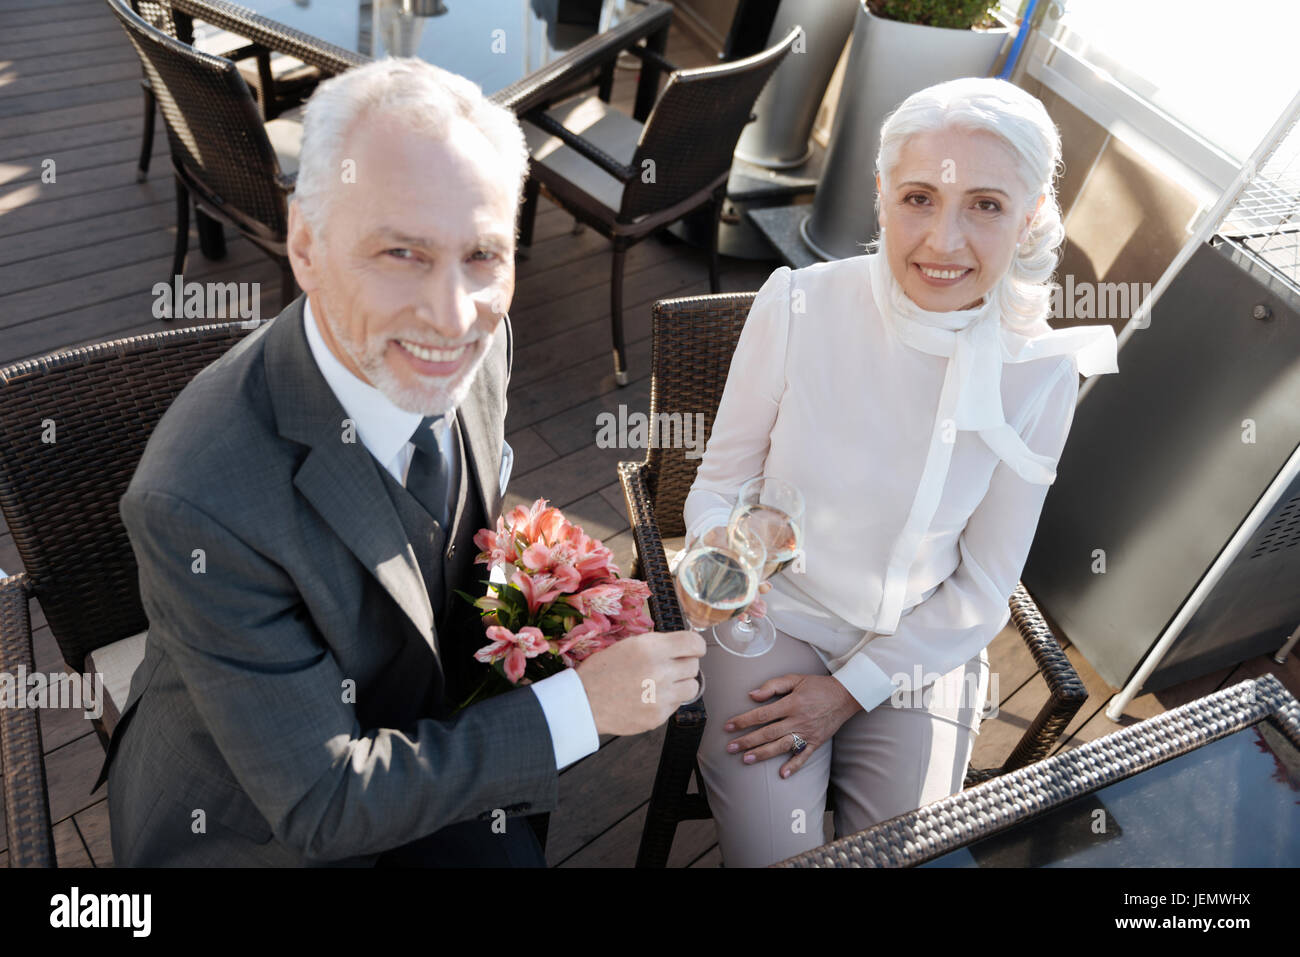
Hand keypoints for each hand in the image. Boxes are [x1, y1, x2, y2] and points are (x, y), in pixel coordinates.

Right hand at [576, 630, 705, 735]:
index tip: (692, 649)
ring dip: (682, 683)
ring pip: (692, 687)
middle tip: (670, 667)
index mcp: (651, 649)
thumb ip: (657, 644)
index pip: (694, 643)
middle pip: (694, 665)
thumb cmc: (602, 671)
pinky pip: (677, 705)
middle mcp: (659, 672)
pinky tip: (651, 697)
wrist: (584, 702)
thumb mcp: (628, 645)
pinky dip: (668, 700)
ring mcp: (661, 697)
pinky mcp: (658, 716)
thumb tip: (681, 645)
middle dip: (684, 664)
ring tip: (664, 683)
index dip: (695, 645)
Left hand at [723, 674, 861, 777]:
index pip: (762, 714)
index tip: (728, 726)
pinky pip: (804, 756)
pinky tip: (782, 774)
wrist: (846, 696)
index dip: (743, 721)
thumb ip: (773, 685)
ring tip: (746, 759)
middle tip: (730, 748)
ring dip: (763, 754)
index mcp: (792, 703)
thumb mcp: (795, 679)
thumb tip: (752, 695)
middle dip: (747, 741)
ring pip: (782, 746)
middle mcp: (798, 720)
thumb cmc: (818, 686)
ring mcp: (808, 733)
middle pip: (768, 733)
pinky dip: (794, 766)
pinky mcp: (817, 742)